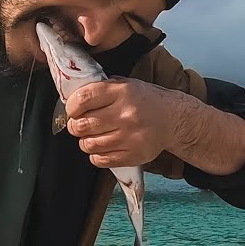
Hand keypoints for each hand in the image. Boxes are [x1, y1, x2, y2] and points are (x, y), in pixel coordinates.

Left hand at [64, 78, 197, 167]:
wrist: (172, 119)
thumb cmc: (146, 101)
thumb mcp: (126, 85)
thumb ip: (102, 89)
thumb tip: (74, 98)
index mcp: (122, 93)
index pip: (83, 99)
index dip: (71, 106)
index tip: (73, 109)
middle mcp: (125, 115)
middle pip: (82, 125)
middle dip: (75, 125)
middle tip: (79, 124)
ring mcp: (129, 137)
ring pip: (88, 145)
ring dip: (85, 141)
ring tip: (92, 136)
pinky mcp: (132, 155)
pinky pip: (100, 160)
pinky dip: (95, 155)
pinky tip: (102, 147)